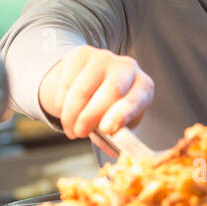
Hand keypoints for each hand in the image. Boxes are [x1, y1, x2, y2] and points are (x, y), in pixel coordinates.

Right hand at [39, 45, 154, 138]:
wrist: (93, 84)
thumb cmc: (110, 110)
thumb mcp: (118, 124)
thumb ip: (115, 137)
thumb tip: (114, 152)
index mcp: (144, 87)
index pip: (136, 99)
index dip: (121, 114)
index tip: (106, 130)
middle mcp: (128, 67)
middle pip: (112, 90)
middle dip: (92, 115)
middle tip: (79, 133)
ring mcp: (105, 57)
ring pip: (84, 87)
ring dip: (72, 113)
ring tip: (70, 130)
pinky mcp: (82, 53)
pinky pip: (68, 80)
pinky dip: (62, 102)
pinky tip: (65, 113)